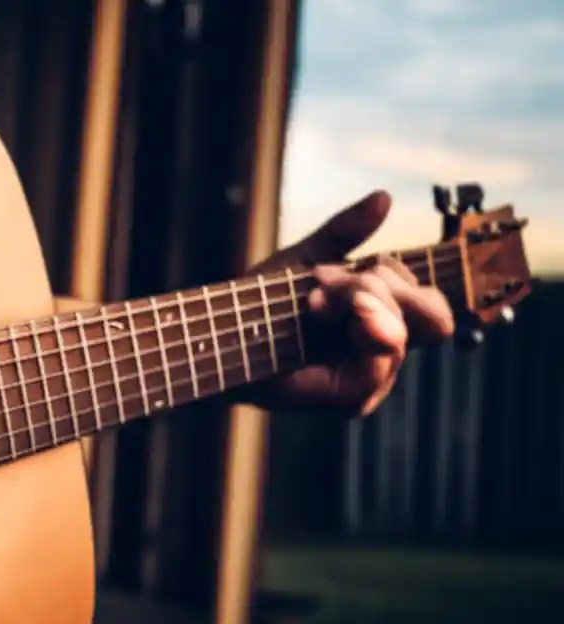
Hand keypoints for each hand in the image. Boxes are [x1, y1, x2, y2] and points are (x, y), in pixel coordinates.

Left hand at [244, 191, 454, 414]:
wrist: (221, 336)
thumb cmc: (259, 304)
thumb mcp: (307, 259)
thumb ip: (346, 232)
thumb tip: (384, 196)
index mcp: (382, 319)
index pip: (428, 300)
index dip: (394, 276)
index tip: (331, 270)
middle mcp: (384, 350)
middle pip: (433, 316)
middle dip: (381, 287)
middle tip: (325, 283)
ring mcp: (373, 376)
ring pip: (403, 330)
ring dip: (358, 300)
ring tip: (313, 300)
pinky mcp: (355, 395)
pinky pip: (380, 362)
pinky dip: (353, 329)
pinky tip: (317, 312)